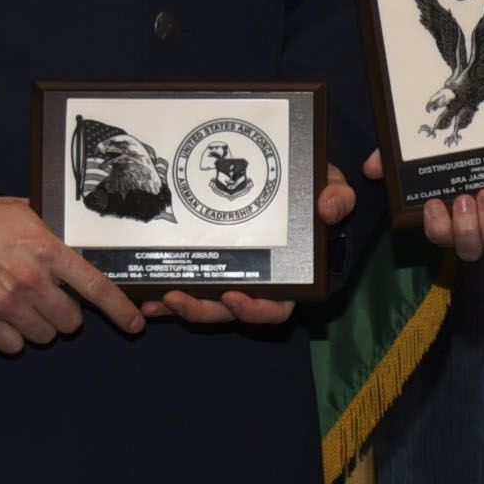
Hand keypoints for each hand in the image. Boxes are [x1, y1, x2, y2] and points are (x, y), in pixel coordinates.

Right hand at [0, 194, 147, 352]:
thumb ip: (50, 231)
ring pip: (44, 336)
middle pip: (71, 322)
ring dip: (39, 326)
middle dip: (65, 314)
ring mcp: (6, 303)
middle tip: (49, 300)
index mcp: (47, 252)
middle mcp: (31, 281)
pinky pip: (13, 346)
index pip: (96, 288)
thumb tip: (72, 240)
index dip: (120, 311)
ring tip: (21, 305)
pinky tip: (2, 318)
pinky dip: (12, 337)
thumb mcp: (21, 212)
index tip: (134, 324)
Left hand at [151, 165, 363, 329]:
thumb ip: (338, 196)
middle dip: (202, 310)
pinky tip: (145, 294)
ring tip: (156, 299)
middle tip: (176, 298)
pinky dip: (166, 295)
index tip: (234, 297)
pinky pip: (188, 285)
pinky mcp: (207, 264)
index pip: (276, 307)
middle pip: (231, 311)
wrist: (289, 172)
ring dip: (180, 306)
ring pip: (205, 304)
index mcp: (291, 274)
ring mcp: (230, 275)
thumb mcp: (332, 185)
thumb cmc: (312, 187)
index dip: (256, 310)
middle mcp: (258, 282)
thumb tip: (328, 207)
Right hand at [381, 143, 483, 261]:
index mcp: (445, 220)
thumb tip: (372, 168)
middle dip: (466, 228)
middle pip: (468, 247)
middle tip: (465, 200)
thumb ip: (390, 160)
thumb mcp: (414, 155)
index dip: (437, 227)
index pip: (438, 236)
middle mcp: (471, 228)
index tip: (434, 205)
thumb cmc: (446, 157)